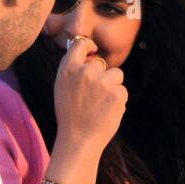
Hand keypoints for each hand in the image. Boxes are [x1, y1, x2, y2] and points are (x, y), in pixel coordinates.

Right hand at [51, 36, 126, 154]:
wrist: (78, 140)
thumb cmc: (70, 114)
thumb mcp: (62, 87)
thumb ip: (73, 68)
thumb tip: (86, 49)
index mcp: (68, 68)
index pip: (81, 44)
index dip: (88, 47)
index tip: (91, 54)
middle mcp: (86, 71)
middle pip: (102, 64)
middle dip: (101, 76)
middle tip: (91, 97)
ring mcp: (103, 81)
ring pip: (116, 75)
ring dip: (112, 87)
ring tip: (99, 104)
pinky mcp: (118, 93)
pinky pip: (122, 90)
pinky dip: (117, 100)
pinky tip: (105, 111)